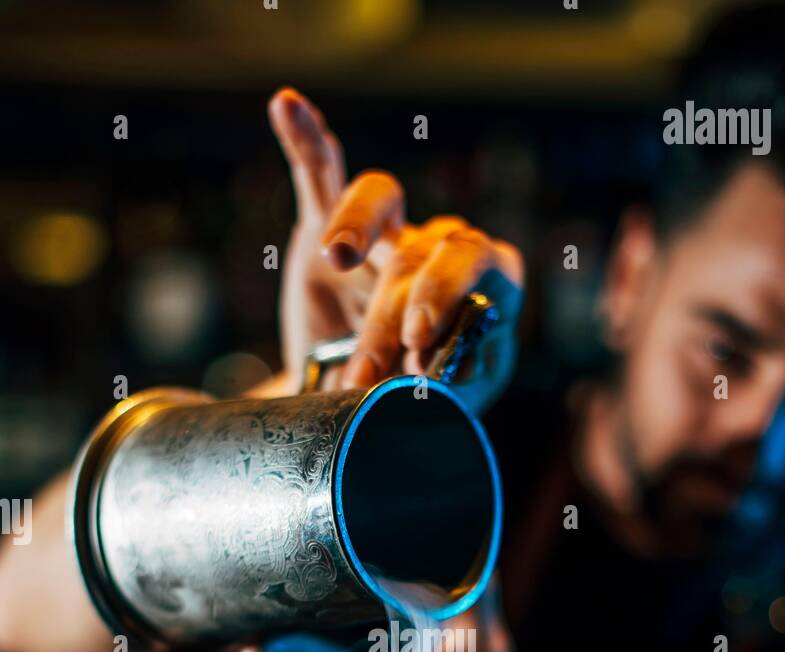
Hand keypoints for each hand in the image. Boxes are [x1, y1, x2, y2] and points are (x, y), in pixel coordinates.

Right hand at [251, 88, 523, 412]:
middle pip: (418, 250)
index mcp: (486, 283)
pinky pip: (320, 174)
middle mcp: (440, 246)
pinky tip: (287, 104)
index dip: (443, 297)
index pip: (473, 264)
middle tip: (367, 370)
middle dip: (388, 313)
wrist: (368, 404)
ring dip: (356, 226)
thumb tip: (429, 375)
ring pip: (380, 197)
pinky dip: (304, 139)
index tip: (416, 346)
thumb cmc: (423, 397)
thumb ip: (448, 385)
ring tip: (338, 255)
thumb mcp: (450, 399)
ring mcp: (387, 234)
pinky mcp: (328, 230)